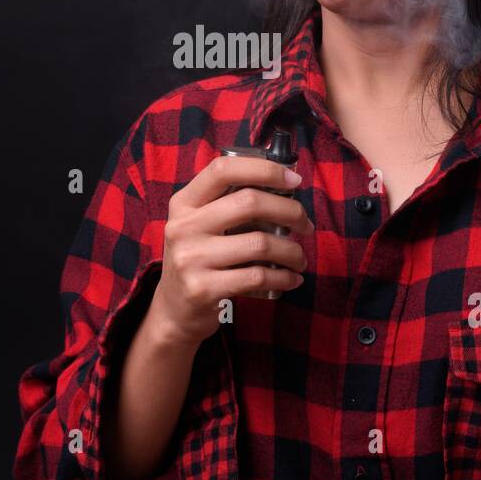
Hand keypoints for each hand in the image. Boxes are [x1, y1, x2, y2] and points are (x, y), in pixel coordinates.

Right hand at [149, 155, 313, 347]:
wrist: (174, 310)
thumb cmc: (201, 260)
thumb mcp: (201, 225)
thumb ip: (230, 205)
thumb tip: (287, 190)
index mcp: (184, 203)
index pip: (223, 169)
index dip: (263, 169)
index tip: (293, 180)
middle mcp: (183, 226)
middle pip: (250, 202)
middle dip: (290, 211)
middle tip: (305, 225)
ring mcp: (190, 258)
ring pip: (260, 242)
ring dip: (292, 251)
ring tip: (299, 258)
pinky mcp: (202, 289)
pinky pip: (258, 276)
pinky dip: (283, 277)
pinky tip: (291, 279)